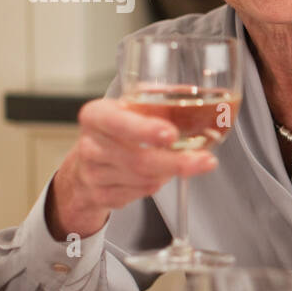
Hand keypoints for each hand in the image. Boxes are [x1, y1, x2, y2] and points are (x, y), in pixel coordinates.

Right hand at [46, 97, 216, 238]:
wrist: (86, 164)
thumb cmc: (116, 131)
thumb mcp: (129, 108)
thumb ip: (157, 99)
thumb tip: (190, 94)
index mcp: (96, 115)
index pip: (118, 123)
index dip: (146, 130)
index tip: (172, 135)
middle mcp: (90, 145)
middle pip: (138, 160)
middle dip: (177, 162)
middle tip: (205, 160)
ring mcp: (93, 174)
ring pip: (144, 179)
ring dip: (171, 172)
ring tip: (183, 162)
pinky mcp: (102, 196)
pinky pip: (141, 193)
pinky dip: (159, 184)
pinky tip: (161, 174)